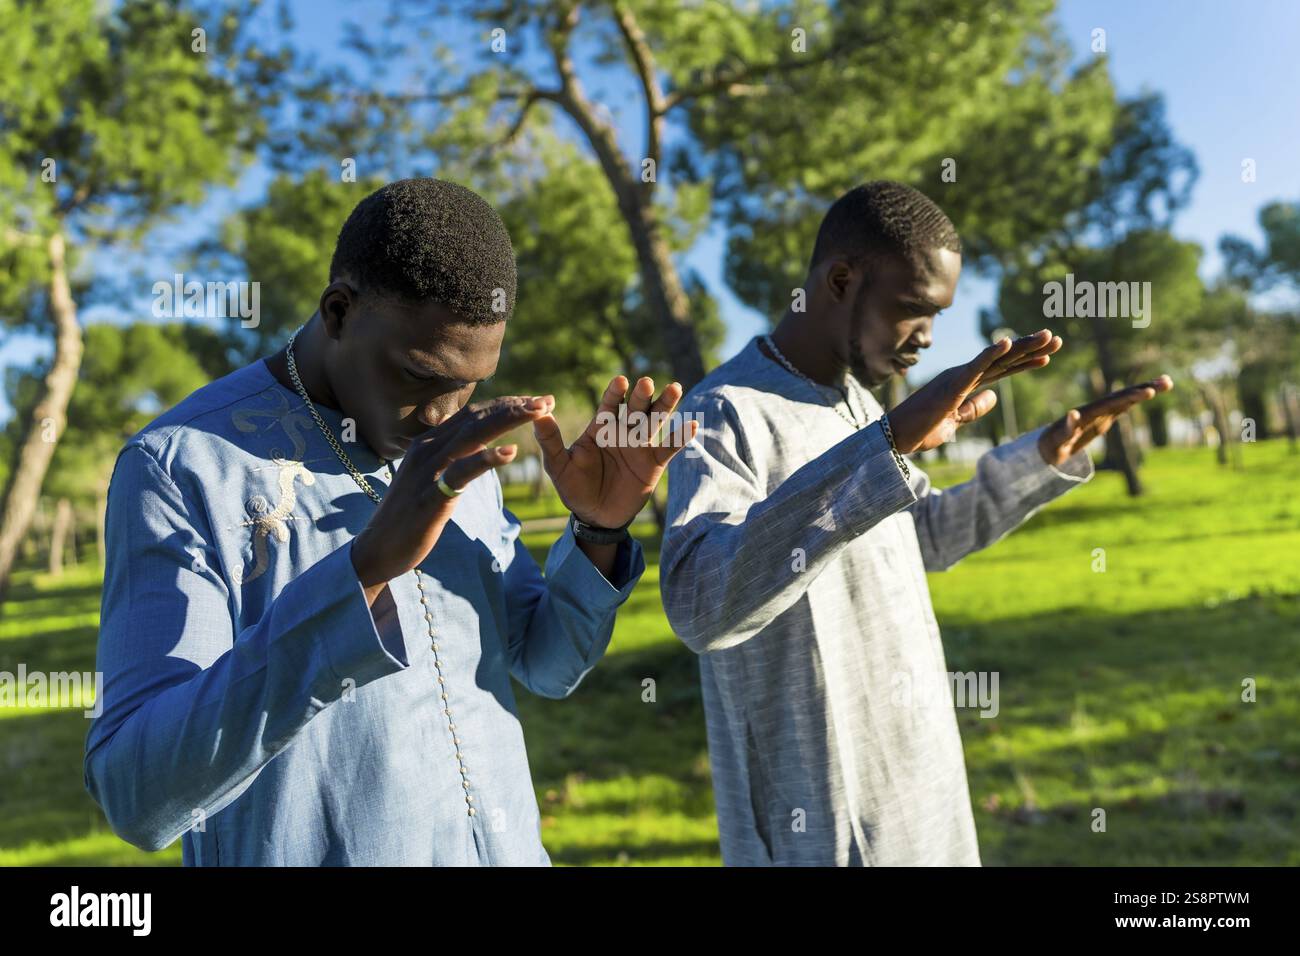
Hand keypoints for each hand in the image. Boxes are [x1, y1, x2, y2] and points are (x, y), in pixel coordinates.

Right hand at [350, 395, 552, 600]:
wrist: (379, 547)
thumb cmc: (409, 516)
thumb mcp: (430, 478)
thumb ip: (450, 459)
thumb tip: (472, 447)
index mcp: (430, 443)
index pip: (473, 414)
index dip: (506, 404)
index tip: (536, 401)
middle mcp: (428, 448)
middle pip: (477, 418)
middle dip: (514, 406)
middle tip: (547, 400)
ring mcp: (428, 470)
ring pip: (473, 435)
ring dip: (508, 420)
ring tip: (538, 412)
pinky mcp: (431, 495)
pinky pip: (462, 471)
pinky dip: (487, 459)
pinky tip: (510, 452)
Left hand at [532, 375, 699, 527]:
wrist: (595, 516)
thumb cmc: (574, 488)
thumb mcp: (558, 465)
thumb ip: (550, 440)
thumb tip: (538, 414)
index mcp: (601, 428)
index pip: (609, 404)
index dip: (615, 393)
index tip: (620, 381)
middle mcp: (623, 431)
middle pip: (636, 408)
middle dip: (641, 396)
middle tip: (646, 383)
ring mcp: (641, 445)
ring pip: (655, 420)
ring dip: (665, 405)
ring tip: (675, 388)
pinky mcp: (654, 463)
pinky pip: (669, 448)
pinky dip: (680, 437)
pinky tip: (691, 425)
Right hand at [887, 330, 1061, 452]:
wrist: (896, 438)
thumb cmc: (921, 431)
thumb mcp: (955, 422)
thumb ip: (974, 409)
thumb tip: (994, 397)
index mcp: (964, 384)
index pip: (1001, 370)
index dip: (1025, 362)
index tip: (1048, 355)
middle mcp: (962, 375)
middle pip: (1003, 360)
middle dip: (1031, 349)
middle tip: (1057, 339)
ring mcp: (957, 378)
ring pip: (995, 359)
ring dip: (1021, 347)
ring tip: (1046, 336)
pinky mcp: (950, 386)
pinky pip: (974, 367)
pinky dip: (990, 354)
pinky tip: (1006, 342)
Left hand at [1038, 375, 1173, 466]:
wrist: (1049, 445)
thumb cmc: (1053, 444)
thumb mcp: (1059, 439)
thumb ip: (1067, 427)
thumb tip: (1072, 414)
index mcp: (1088, 412)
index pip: (1112, 403)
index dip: (1130, 397)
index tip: (1148, 392)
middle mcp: (1097, 409)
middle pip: (1123, 396)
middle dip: (1144, 389)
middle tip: (1167, 382)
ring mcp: (1102, 412)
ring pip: (1126, 399)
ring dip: (1145, 390)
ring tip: (1167, 382)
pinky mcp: (1105, 417)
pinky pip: (1124, 406)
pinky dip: (1136, 399)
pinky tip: (1151, 391)